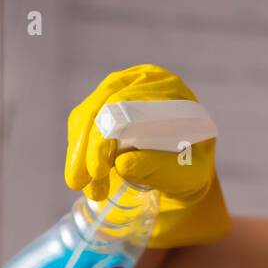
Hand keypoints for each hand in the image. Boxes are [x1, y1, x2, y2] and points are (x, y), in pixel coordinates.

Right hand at [65, 64, 229, 247]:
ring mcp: (119, 90)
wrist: (183, 170)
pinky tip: (83, 175)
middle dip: (84, 148)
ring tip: (82, 186)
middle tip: (78, 183)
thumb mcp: (185, 172)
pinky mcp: (104, 106)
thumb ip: (160, 167)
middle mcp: (141, 82)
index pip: (126, 102)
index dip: (105, 134)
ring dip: (77, 153)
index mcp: (166, 89)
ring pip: (86, 116)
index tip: (97, 169)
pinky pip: (82, 125)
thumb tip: (122, 164)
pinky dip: (78, 151)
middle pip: (100, 106)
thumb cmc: (190, 169)